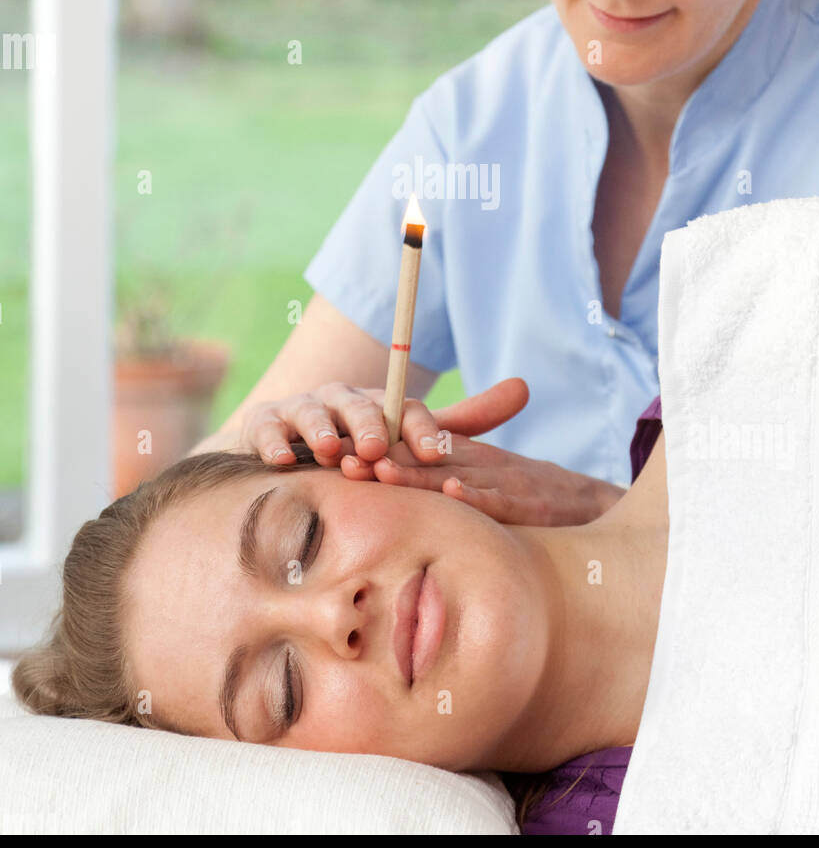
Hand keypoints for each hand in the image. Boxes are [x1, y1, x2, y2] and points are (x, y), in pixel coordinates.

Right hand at [241, 376, 530, 466]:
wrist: (290, 453)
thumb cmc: (363, 449)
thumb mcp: (412, 437)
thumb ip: (463, 421)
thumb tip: (525, 387)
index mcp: (380, 403)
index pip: (406, 410)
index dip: (421, 429)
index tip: (435, 451)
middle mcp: (341, 401)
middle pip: (359, 406)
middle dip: (369, 425)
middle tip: (378, 448)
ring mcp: (301, 411)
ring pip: (312, 413)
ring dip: (321, 431)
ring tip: (331, 451)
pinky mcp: (265, 426)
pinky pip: (267, 430)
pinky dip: (273, 442)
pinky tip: (282, 460)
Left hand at [341, 432, 626, 526]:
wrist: (591, 505)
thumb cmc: (529, 499)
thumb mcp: (480, 492)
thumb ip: (440, 493)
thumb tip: (391, 504)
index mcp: (462, 460)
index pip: (413, 451)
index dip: (376, 449)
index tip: (338, 452)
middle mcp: (477, 466)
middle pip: (424, 458)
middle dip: (383, 456)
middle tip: (344, 457)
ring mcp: (503, 482)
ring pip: (455, 474)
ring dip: (418, 471)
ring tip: (383, 467)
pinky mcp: (532, 502)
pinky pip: (501, 498)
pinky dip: (478, 494)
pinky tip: (454, 491)